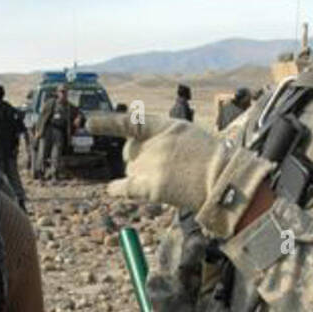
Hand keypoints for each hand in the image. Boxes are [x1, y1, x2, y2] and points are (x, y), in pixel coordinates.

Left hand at [86, 113, 272, 234]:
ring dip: (139, 175)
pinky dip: (117, 189)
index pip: (130, 122)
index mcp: (167, 126)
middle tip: (161, 167)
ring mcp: (154, 164)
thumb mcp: (190, 136)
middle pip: (130, 151)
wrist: (226, 182)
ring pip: (131, 169)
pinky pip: (125, 187)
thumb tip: (136, 146)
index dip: (106, 123)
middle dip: (136, 158)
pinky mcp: (153, 186)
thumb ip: (165, 137)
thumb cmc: (212, 161)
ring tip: (166, 180)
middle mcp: (156, 143)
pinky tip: (111, 189)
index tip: (87, 122)